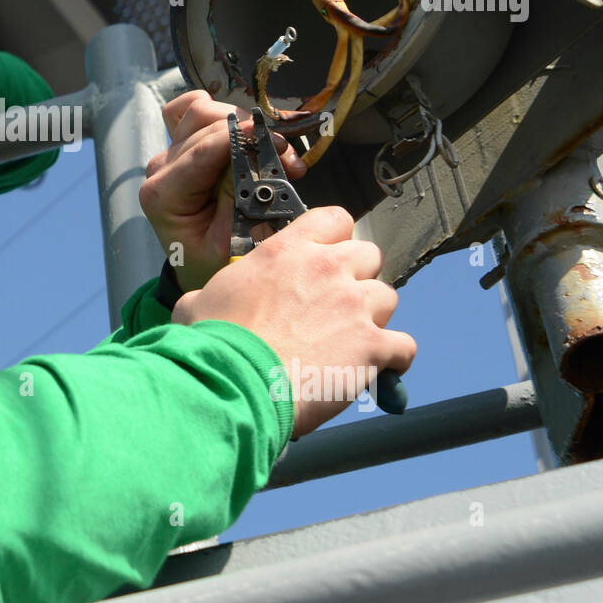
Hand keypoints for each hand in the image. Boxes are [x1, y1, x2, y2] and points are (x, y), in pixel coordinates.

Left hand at [139, 90, 305, 292]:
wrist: (199, 266)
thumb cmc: (213, 260)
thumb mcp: (230, 240)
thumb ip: (239, 198)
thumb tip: (257, 157)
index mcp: (163, 195)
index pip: (203, 150)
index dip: (243, 138)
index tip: (278, 141)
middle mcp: (160, 169)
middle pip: (206, 125)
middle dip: (252, 136)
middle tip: (289, 162)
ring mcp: (169, 155)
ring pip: (201, 111)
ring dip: (242, 123)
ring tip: (275, 151)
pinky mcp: (181, 146)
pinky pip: (193, 110)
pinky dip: (223, 115)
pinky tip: (246, 133)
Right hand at [171, 206, 415, 439]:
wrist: (235, 383)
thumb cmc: (214, 344)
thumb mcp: (199, 301)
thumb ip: (217, 292)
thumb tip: (203, 303)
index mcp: (286, 251)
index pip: (333, 219)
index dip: (334, 239)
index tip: (325, 258)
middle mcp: (327, 269)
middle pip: (369, 255)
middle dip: (357, 276)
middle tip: (337, 304)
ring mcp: (354, 306)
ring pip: (388, 297)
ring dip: (374, 316)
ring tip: (354, 340)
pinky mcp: (372, 347)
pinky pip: (404, 346)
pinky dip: (394, 359)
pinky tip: (380, 370)